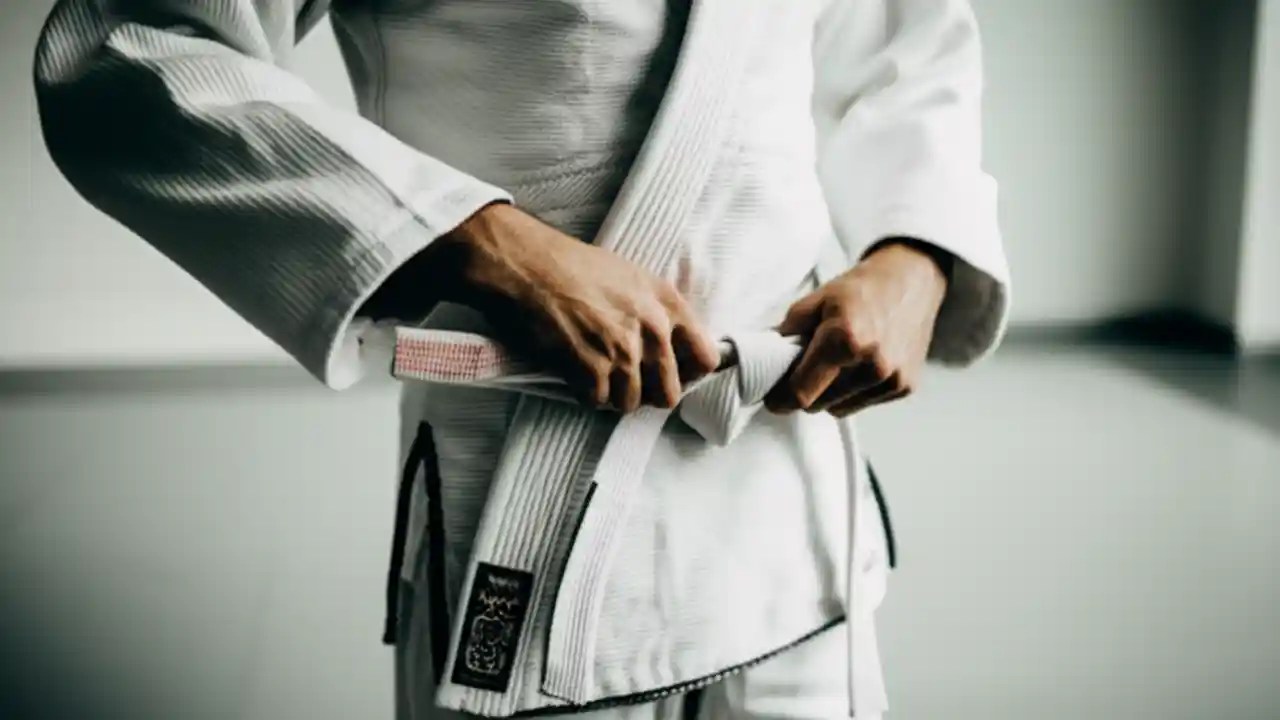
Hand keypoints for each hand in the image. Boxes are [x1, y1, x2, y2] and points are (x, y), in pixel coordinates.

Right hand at [439, 203, 720, 411]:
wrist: (525, 265)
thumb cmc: (571, 266)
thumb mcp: (630, 277)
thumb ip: (655, 312)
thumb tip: (666, 348)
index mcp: (666, 303)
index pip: (706, 359)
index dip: (688, 374)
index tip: (670, 375)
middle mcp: (652, 329)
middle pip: (669, 393)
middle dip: (646, 392)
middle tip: (624, 382)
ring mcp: (622, 352)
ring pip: (631, 403)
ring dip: (612, 395)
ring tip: (593, 374)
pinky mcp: (590, 369)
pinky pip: (597, 402)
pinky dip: (584, 394)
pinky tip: (573, 372)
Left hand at [763, 241, 948, 417]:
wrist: (911, 281)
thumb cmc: (860, 289)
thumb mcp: (816, 300)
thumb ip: (787, 333)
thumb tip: (766, 360)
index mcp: (844, 340)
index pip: (800, 393)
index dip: (780, 399)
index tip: (772, 397)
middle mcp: (872, 365)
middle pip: (817, 405)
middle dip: (805, 391)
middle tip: (805, 369)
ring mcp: (891, 379)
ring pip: (839, 409)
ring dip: (830, 394)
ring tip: (837, 363)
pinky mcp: (905, 387)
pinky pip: (863, 404)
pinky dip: (854, 392)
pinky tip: (860, 365)